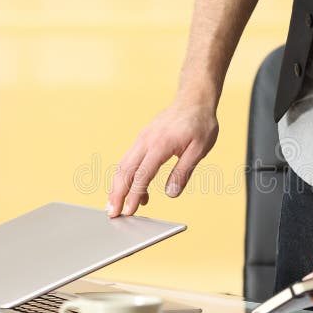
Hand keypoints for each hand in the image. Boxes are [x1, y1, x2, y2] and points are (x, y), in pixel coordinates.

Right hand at [107, 96, 218, 216]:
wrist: (194, 99)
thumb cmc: (200, 123)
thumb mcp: (199, 149)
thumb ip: (183, 171)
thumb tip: (171, 194)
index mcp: (160, 144)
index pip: (142, 174)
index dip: (134, 194)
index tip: (129, 211)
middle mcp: (146, 141)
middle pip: (125, 170)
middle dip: (116, 193)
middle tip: (112, 214)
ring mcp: (142, 139)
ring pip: (123, 165)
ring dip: (117, 186)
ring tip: (116, 205)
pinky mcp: (143, 139)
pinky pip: (130, 159)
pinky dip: (127, 176)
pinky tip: (136, 191)